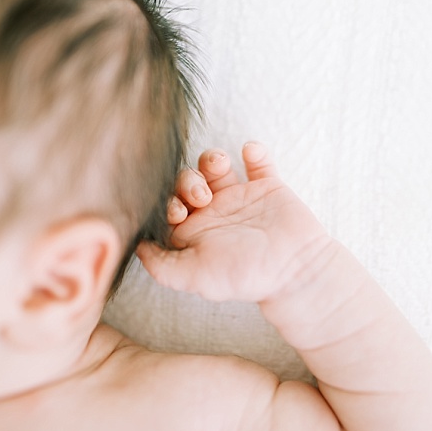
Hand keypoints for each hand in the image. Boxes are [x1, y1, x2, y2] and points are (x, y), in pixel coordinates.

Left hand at [135, 143, 332, 303]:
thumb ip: (161, 265)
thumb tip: (135, 247)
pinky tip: (250, 152)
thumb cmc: (244, 278)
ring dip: (212, 159)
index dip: (166, 200)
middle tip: (202, 196)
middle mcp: (214, 212)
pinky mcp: (268, 188)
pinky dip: (254, 151)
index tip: (179, 211)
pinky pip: (258, 161)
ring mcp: (241, 197)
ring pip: (215, 165)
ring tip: (220, 166)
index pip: (167, 204)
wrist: (296, 274)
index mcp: (194, 231)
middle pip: (187, 180)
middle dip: (188, 180)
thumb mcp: (194, 277)